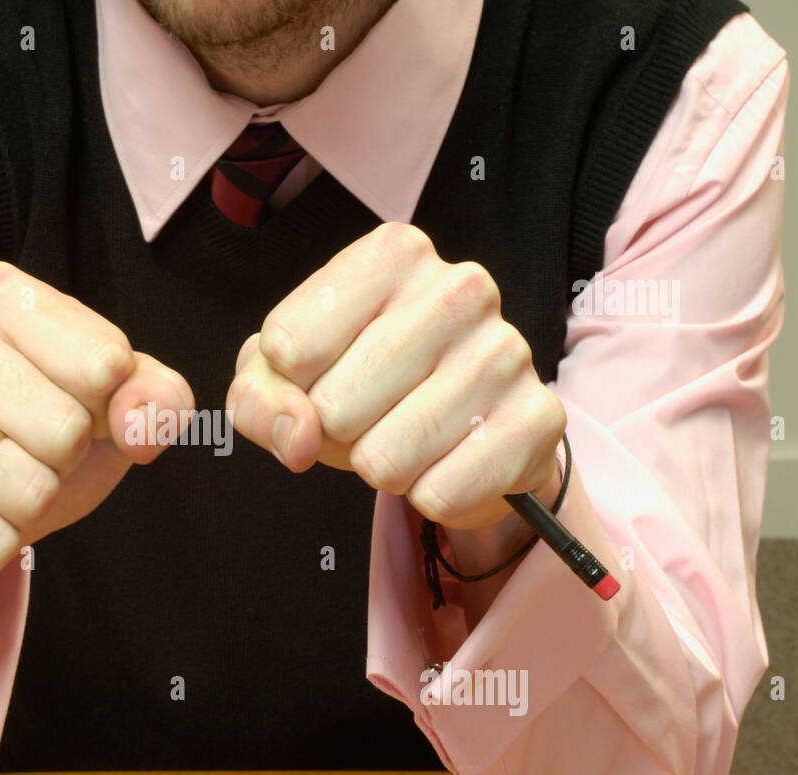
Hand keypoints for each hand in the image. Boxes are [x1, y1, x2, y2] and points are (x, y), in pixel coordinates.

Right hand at [0, 261, 194, 609]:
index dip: (106, 411)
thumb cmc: (32, 441)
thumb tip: (142, 427)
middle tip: (27, 452)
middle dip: (63, 462)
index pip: (104, 364)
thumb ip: (155, 397)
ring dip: (26, 507)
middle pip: (66, 430)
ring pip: (27, 489)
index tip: (72, 408)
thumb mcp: (109, 407)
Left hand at [226, 222, 565, 531]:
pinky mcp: (539, 419)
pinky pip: (440, 494)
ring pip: (385, 459)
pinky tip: (448, 462)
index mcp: (393, 254)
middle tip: (370, 415)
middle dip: (336, 433)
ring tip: (406, 437)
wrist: (464, 429)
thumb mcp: (284, 376)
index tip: (320, 375)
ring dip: (381, 468)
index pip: (288, 345)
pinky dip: (428, 495)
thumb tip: (296, 436)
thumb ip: (259, 397)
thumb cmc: (361, 384)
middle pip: (334, 407)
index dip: (288, 386)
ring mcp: (506, 351)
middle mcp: (460, 288)